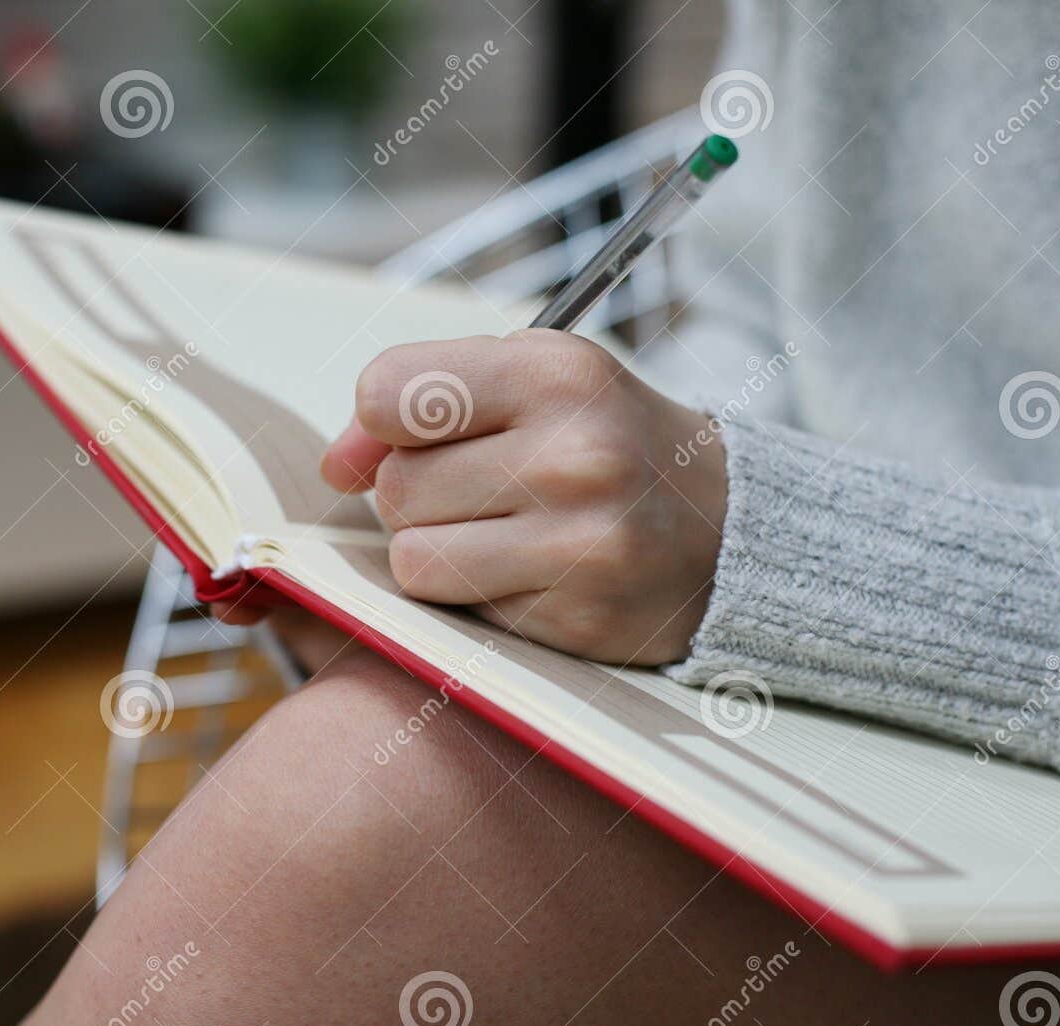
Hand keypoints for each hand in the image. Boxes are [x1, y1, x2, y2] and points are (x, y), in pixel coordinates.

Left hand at [320, 331, 727, 665]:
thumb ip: (419, 402)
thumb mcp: (530, 383)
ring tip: (500, 532)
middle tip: (484, 487)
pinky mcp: (578, 618)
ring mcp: (580, 544)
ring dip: (435, 550)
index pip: (386, 393)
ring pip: (412, 556)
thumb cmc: (603, 442)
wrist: (724, 530)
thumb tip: (335, 467)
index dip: (381, 420)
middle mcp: (574, 455)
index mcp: (556, 374)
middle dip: (417, 493)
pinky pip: (456, 610)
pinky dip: (475, 595)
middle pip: (396, 487)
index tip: (416, 430)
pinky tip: (532, 572)